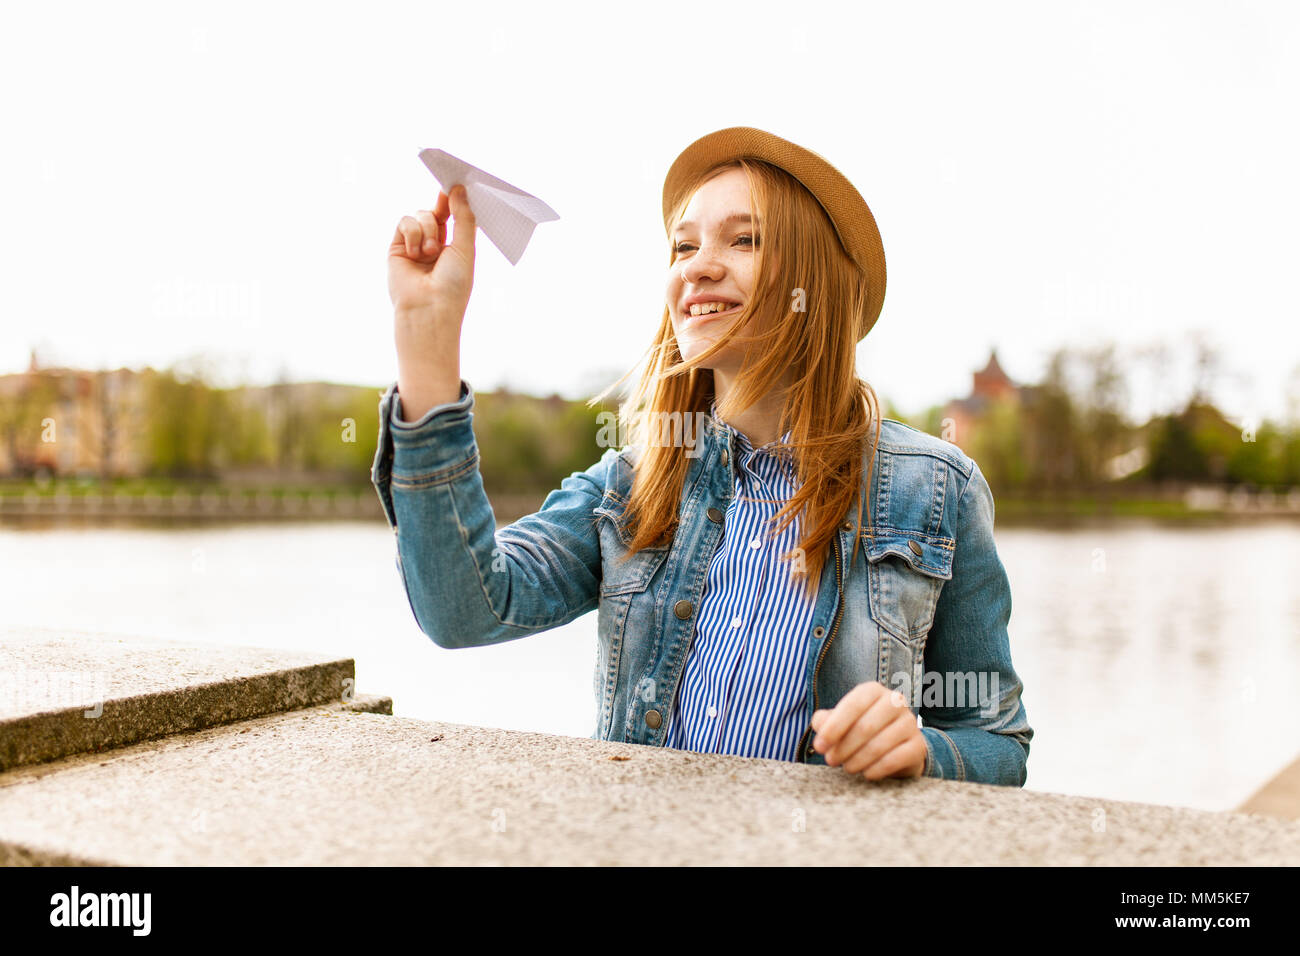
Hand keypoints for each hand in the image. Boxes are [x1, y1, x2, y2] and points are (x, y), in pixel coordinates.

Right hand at [388, 184, 476, 325]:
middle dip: (442, 207)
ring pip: (420, 215)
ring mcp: (415, 245)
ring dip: (428, 229)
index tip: (457, 183)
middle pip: (436, 211)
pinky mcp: (397, 247)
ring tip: (431, 253)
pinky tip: (415, 253)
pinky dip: (412, 233)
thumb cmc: (452, 285)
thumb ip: (463, 217)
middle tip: (447, 195)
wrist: (428, 308)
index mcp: (454, 246)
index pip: (454, 216)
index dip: (455, 200)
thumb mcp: (465, 248)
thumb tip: (458, 189)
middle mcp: (434, 244)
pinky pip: (405, 222)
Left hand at [810, 681, 925, 779]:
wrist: (898, 746)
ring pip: (879, 745)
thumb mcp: (842, 722)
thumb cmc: (862, 730)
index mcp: (873, 691)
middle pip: (865, 726)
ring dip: (857, 760)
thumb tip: (820, 724)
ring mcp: (910, 723)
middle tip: (831, 761)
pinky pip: (894, 759)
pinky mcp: (918, 745)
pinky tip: (866, 774)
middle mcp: (895, 702)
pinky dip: (876, 769)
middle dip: (843, 747)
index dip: (833, 727)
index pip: (852, 705)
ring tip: (847, 768)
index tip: (819, 746)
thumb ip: (826, 720)